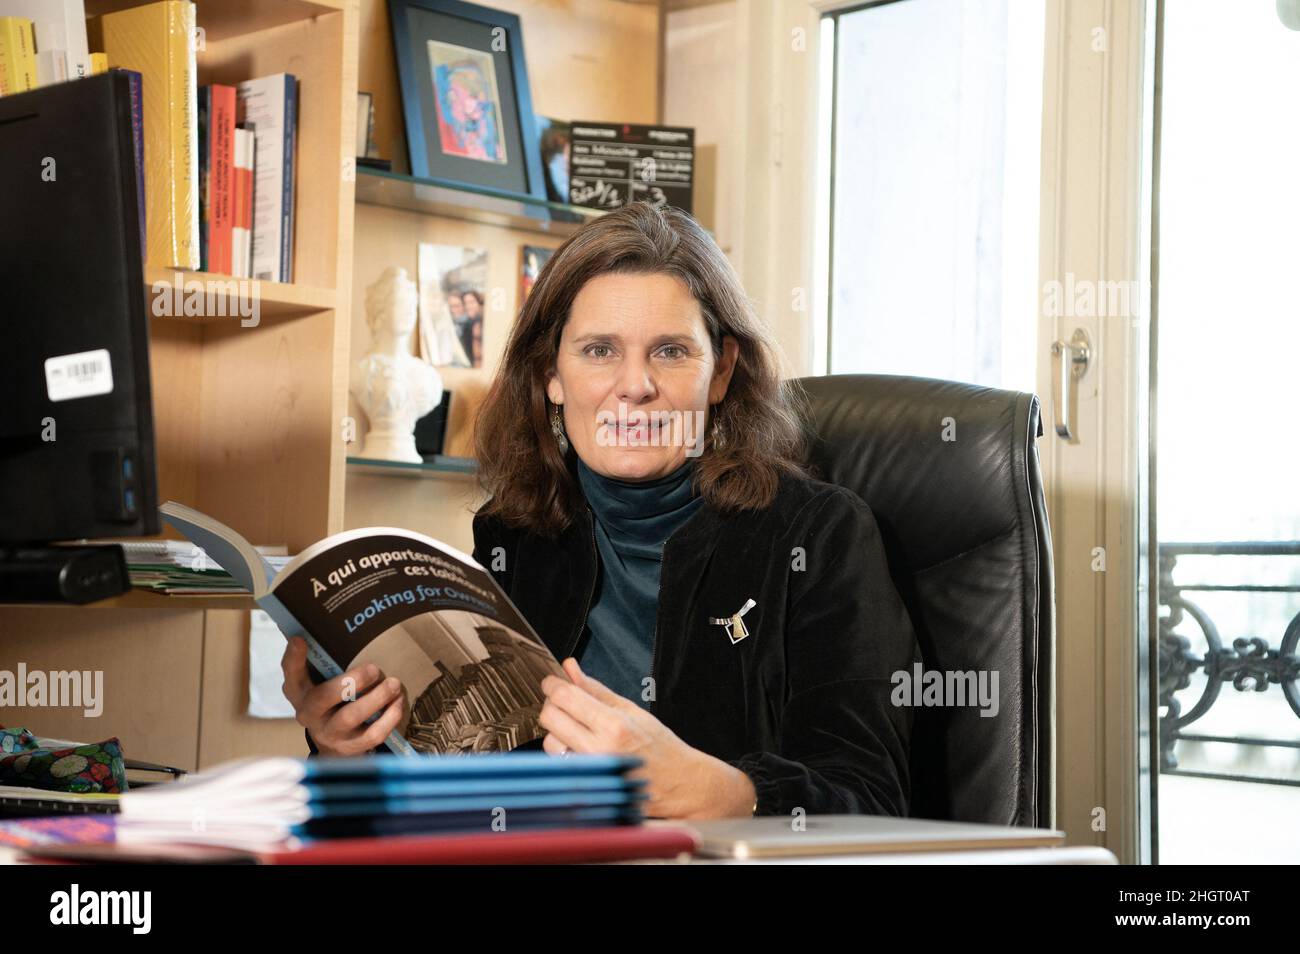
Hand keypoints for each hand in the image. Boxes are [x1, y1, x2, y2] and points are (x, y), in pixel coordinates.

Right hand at [281, 636, 406, 755]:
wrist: (335, 746)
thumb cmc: (332, 702)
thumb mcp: (321, 683)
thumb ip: (326, 661)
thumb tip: (341, 623)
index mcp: (300, 694)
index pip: (292, 675)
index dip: (293, 659)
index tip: (299, 640)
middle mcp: (310, 715)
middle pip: (323, 698)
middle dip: (351, 681)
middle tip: (375, 668)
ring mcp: (330, 733)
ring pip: (350, 717)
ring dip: (376, 698)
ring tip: (394, 683)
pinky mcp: (351, 748)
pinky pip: (372, 735)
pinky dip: (389, 718)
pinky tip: (398, 703)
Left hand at [539, 658, 755, 819]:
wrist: (676, 783)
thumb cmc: (659, 746)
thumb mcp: (630, 708)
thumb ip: (595, 688)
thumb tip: (570, 667)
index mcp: (613, 725)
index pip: (564, 697)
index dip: (552, 684)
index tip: (552, 681)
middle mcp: (598, 749)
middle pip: (549, 717)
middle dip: (553, 704)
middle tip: (566, 702)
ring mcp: (589, 769)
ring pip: (549, 741)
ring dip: (556, 729)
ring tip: (578, 727)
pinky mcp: (583, 783)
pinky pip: (558, 760)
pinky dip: (563, 748)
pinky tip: (581, 746)